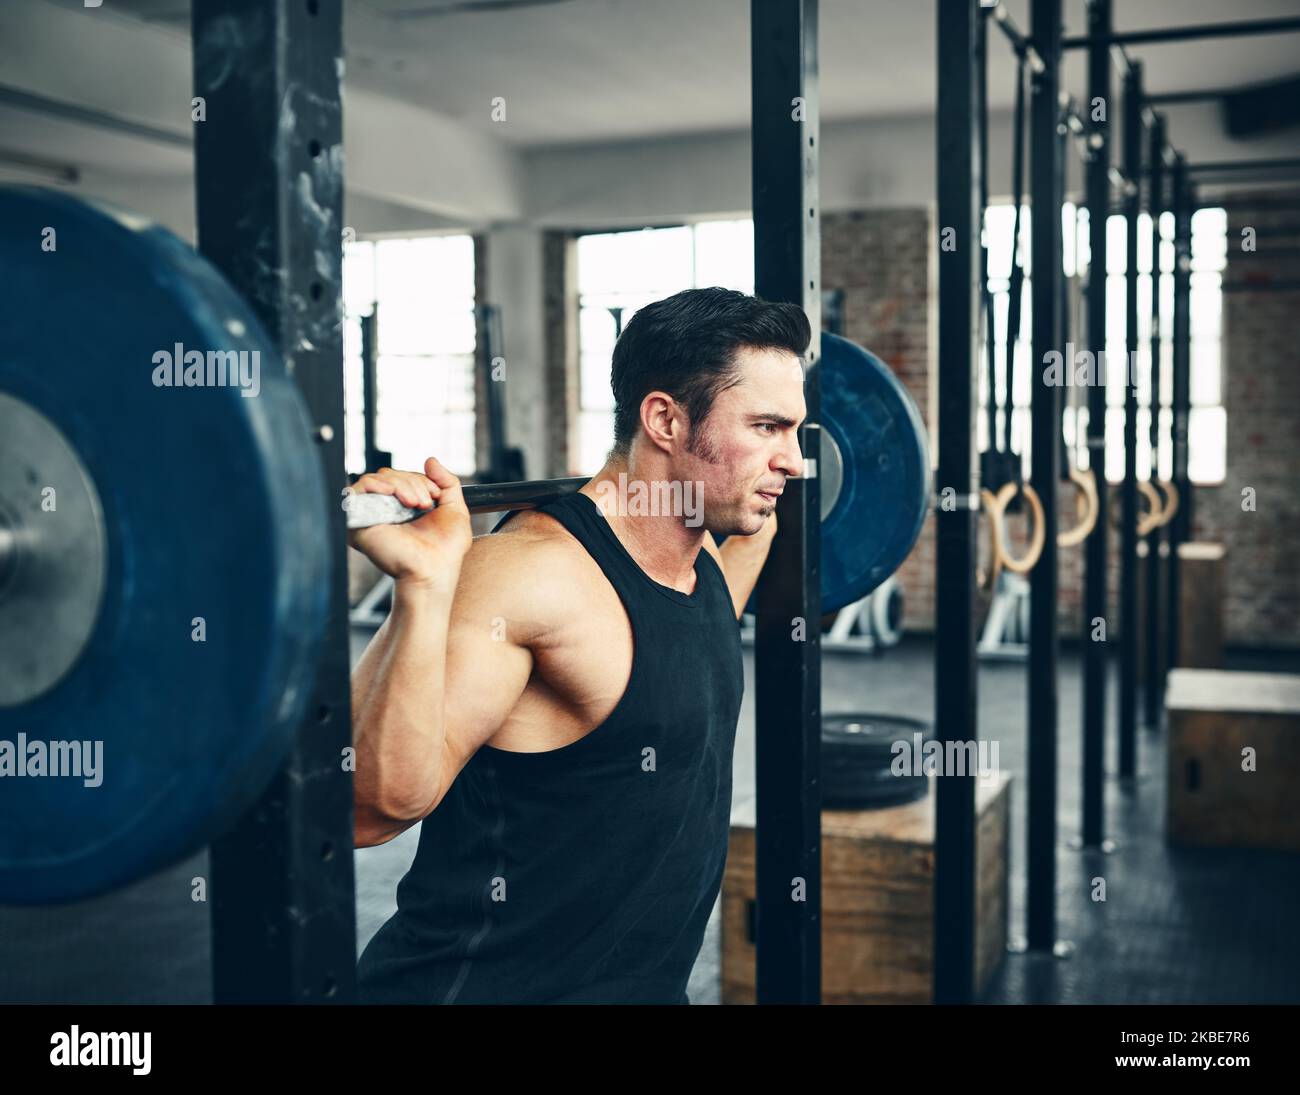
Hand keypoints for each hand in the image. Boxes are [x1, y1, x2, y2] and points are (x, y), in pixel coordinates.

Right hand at [346, 458, 471, 589]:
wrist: (433, 572)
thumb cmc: (445, 550)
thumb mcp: (455, 509)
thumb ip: (448, 482)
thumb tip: (431, 460)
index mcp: (405, 506)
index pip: (404, 476)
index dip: (420, 479)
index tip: (434, 496)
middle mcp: (386, 509)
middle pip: (390, 474)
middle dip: (413, 482)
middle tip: (425, 504)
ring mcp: (372, 514)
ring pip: (377, 478)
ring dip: (401, 484)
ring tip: (415, 504)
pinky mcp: (358, 522)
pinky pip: (356, 490)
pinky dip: (376, 485)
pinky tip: (394, 496)